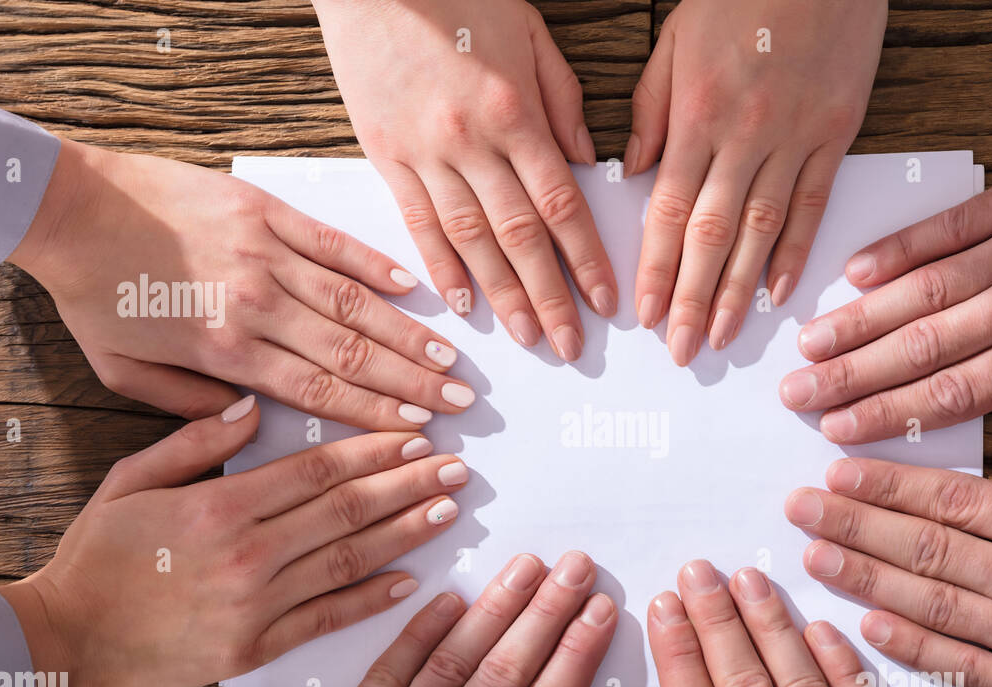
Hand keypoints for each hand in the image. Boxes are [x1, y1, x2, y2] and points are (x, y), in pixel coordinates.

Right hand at [0, 396, 465, 686]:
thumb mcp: (131, 480)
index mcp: (223, 505)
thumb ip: (196, 440)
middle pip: (349, 508)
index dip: (376, 450)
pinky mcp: (259, 646)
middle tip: (456, 466)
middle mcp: (250, 552)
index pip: (320, 469)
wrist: (68, 639)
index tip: (416, 434)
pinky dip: (373, 598)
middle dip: (410, 483)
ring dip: (407, 532)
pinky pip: (328, 617)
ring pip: (351, 558)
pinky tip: (411, 580)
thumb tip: (255, 408)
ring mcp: (258, 603)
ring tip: (448, 509)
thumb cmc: (99, 555)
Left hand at [9, 139, 473, 427]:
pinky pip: (331, 243)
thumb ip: (188, 405)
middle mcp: (256, 303)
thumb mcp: (122, 371)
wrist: (69, 208)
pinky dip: (374, 265)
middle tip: (459, 403)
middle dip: (411, 382)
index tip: (417, 431)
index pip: (318, 390)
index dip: (375, 413)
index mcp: (225, 349)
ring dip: (407, 332)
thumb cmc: (94, 294)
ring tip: (450, 358)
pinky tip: (412, 288)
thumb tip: (252, 422)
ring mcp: (265, 253)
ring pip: (353, 301)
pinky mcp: (265, 212)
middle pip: (352, 352)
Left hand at [224, 551, 615, 686]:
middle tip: (573, 569)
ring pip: (451, 663)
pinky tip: (445, 601)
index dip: (575, 656)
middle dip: (546, 614)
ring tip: (524, 568)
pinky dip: (416, 633)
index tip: (597, 615)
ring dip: (493, 609)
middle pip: (505, 674)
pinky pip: (384, 674)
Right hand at [314, 0, 617, 361]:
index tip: (606, 302)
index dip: (586, 259)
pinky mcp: (385, 156)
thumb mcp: (531, 35)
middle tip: (570, 347)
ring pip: (470, 240)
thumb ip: (563, 102)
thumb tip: (587, 165)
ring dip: (501, 296)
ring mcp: (424, 153)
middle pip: (519, 236)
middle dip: (549, 297)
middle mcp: (471, 140)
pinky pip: (417, 224)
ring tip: (527, 338)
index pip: (561, 204)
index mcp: (515, 112)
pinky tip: (462, 305)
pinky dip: (441, 268)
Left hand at [629, 0, 885, 362]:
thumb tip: (632, 173)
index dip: (656, 269)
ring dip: (741, 291)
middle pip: (713, 235)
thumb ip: (651, 111)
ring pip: (762, 231)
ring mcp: (794, 137)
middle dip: (693, 299)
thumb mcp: (675, 39)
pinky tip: (780, 293)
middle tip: (680, 349)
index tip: (645, 314)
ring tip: (724, 336)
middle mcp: (744, 135)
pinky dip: (796, 252)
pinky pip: (812, 204)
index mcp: (697, 114)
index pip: (670, 211)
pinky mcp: (836, 132)